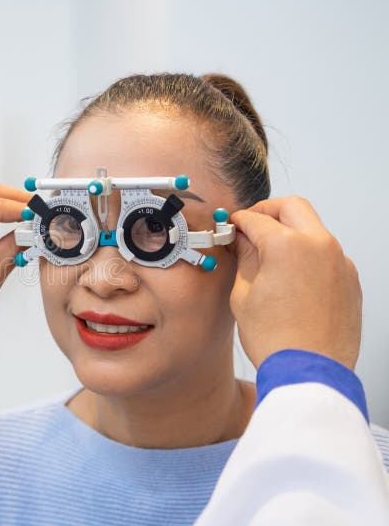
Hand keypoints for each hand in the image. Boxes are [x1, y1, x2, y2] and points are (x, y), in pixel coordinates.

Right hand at [230, 197, 361, 369]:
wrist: (309, 372)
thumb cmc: (276, 339)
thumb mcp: (243, 294)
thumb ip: (244, 258)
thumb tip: (241, 240)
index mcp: (288, 246)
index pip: (256, 219)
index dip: (237, 221)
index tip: (230, 227)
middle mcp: (320, 245)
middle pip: (292, 207)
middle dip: (268, 211)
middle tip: (251, 226)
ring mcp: (339, 262)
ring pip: (313, 228)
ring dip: (290, 231)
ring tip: (269, 254)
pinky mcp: (350, 280)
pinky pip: (326, 253)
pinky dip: (307, 254)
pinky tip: (290, 275)